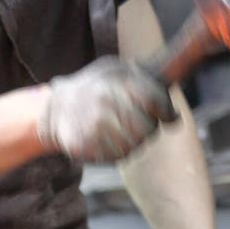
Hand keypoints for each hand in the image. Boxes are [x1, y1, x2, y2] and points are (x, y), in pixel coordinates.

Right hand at [38, 57, 177, 162]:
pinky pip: (119, 157)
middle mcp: (103, 107)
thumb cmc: (95, 88)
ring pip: (135, 145)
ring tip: (120, 128)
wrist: (55, 109)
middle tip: (139, 120)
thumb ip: (145, 82)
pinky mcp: (86, 149)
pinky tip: (109, 139)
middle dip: (150, 126)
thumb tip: (174, 113)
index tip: (168, 114)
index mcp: (113, 83)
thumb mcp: (115, 71)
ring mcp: (93, 130)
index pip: (154, 100)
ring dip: (135, 140)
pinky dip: (120, 150)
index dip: (165, 110)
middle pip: (148, 127)